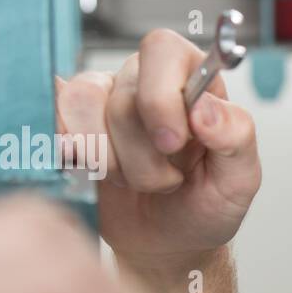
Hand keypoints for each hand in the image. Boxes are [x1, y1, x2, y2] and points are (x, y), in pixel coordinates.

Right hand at [54, 28, 260, 268]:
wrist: (166, 242)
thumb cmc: (205, 205)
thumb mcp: (239, 181)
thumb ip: (236, 138)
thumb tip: (206, 108)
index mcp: (192, 79)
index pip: (162, 50)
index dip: (160, 96)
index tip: (173, 144)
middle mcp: (144, 79)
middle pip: (123, 96)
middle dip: (144, 156)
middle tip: (168, 182)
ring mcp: (101, 99)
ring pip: (82, 107)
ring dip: (109, 162)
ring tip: (136, 182)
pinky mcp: (68, 123)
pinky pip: (52, 120)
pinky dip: (77, 159)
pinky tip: (102, 178)